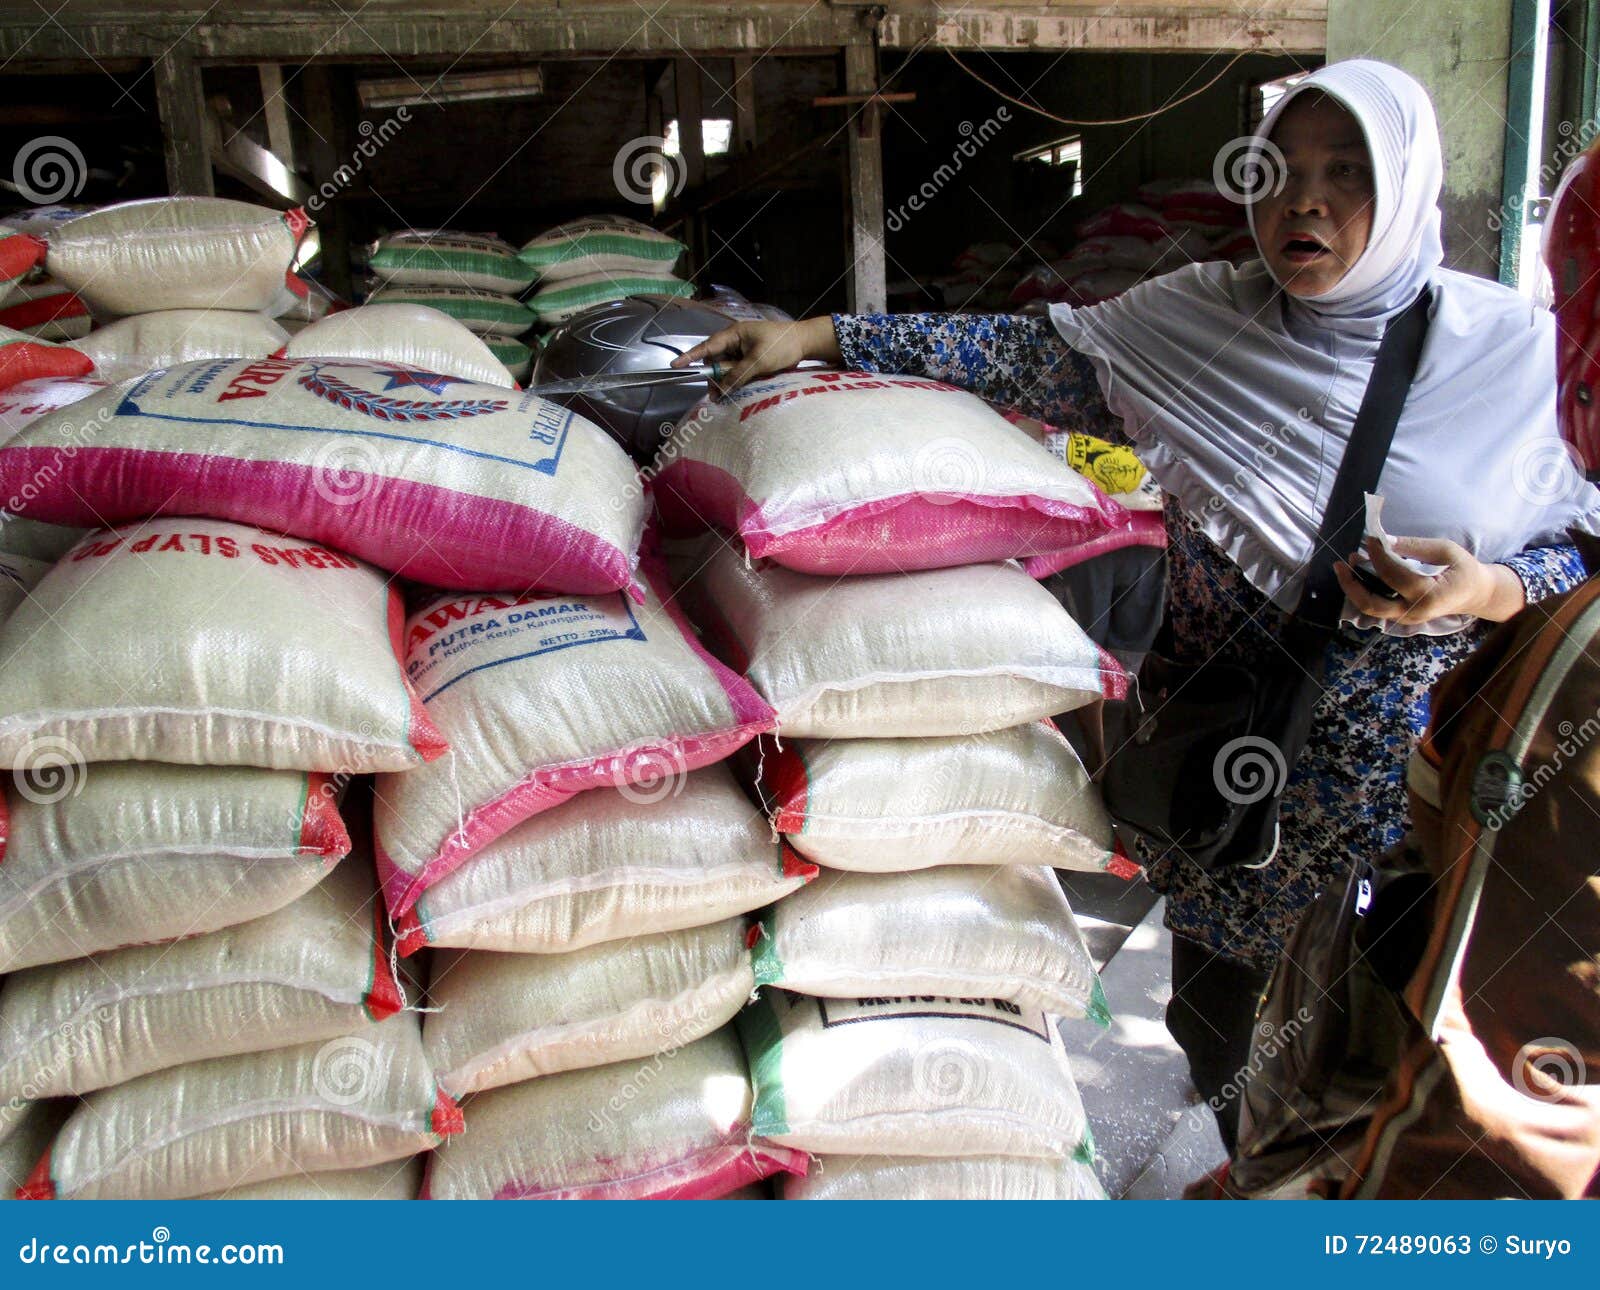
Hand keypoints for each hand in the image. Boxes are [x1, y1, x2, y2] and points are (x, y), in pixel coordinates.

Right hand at [672, 316, 840, 389]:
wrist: (806, 342)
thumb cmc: (782, 345)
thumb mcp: (758, 361)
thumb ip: (737, 375)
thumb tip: (720, 389)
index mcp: (734, 334)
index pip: (707, 346)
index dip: (691, 357)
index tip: (675, 366)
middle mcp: (736, 341)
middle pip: (716, 361)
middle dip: (714, 377)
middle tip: (714, 395)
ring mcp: (744, 350)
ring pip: (727, 368)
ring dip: (726, 381)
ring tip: (725, 396)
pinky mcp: (752, 359)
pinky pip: (738, 371)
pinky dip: (736, 380)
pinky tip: (736, 391)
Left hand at [1334, 536, 1526, 625]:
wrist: (1475, 593)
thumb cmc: (1463, 569)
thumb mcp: (1446, 550)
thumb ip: (1415, 546)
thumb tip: (1385, 539)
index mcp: (1429, 596)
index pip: (1393, 576)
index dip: (1378, 556)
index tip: (1369, 538)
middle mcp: (1414, 612)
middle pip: (1372, 603)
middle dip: (1352, 583)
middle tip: (1342, 562)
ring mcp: (1406, 618)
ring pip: (1370, 608)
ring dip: (1353, 588)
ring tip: (1346, 566)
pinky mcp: (1401, 616)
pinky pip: (1376, 606)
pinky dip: (1363, 591)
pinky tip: (1358, 574)